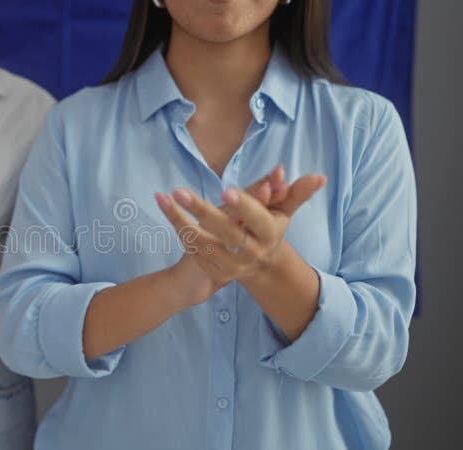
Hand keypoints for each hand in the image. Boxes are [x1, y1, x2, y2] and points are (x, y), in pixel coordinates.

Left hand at [158, 169, 325, 302]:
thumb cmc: (267, 229)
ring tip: (165, 197)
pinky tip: (163, 204)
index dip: (245, 206)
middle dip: (203, 210)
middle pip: (225, 230)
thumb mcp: (281, 212)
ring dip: (180, 218)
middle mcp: (250, 252)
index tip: (227, 191)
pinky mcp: (210, 269)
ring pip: (201, 240)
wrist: (254, 268)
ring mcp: (228, 264)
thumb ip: (293, 192)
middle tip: (181, 191)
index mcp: (269, 234)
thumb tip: (317, 176)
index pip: (257, 218)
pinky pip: (190, 245)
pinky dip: (176, 224)